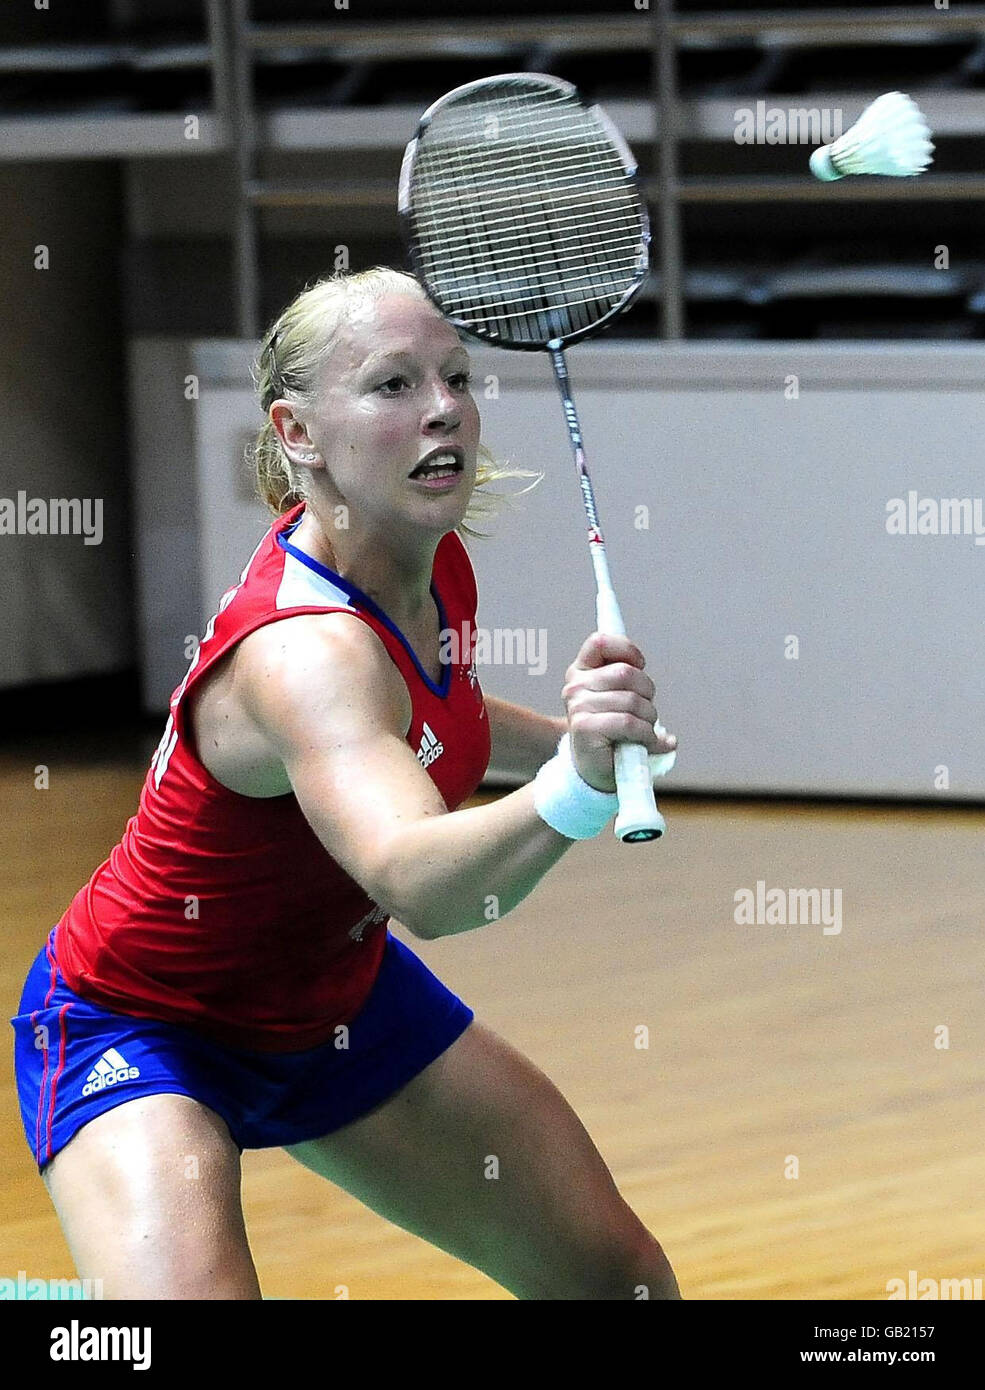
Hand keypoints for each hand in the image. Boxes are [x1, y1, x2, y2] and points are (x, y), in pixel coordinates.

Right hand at [561, 632, 676, 792]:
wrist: (594, 772)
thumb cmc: (611, 733)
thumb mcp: (618, 699)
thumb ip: (626, 678)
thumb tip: (640, 663)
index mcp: (581, 672)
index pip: (601, 642)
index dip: (627, 650)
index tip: (640, 665)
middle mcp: (575, 686)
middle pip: (626, 673)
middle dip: (647, 693)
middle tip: (645, 712)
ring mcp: (578, 707)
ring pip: (632, 701)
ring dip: (648, 719)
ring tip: (643, 732)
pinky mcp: (586, 728)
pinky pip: (630, 723)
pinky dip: (646, 735)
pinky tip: (644, 743)